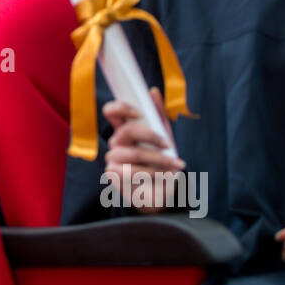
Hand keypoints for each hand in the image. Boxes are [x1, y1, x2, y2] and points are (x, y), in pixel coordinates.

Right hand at [102, 87, 183, 212]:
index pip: (111, 111)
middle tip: (168, 145)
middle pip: (126, 130)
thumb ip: (159, 114)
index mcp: (125, 130)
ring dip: (157, 160)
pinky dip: (152, 174)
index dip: (121, 107)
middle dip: (151, 136)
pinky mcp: (112, 175)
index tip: (139, 113)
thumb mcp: (166, 137)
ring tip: (173, 167)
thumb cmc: (162, 163)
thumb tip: (153, 91)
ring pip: (132, 153)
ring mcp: (112, 159)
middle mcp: (116, 142)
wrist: (163, 193)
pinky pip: (130, 171)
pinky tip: (161, 178)